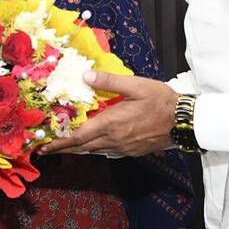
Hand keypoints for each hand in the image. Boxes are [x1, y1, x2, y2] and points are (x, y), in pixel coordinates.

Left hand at [40, 70, 177, 156]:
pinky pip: (107, 153)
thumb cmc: (162, 101)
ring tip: (64, 148)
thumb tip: (86, 76)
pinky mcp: (131, 151)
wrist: (185, 121)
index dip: (59, 142)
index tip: (44, 146)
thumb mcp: (136, 85)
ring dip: (77, 150)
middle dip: (63, 149)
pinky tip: (92, 146)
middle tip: (45, 150)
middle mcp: (114, 140)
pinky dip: (94, 150)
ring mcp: (123, 148)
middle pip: (82, 148)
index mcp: (111, 124)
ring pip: (94, 152)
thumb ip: (109, 82)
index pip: (78, 137)